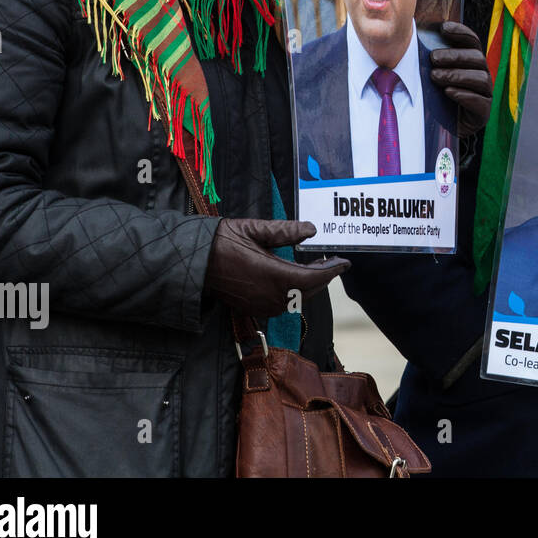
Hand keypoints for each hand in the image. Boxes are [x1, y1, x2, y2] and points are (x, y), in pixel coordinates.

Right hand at [205, 218, 349, 317]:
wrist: (191, 262)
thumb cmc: (220, 241)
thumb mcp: (254, 229)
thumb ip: (285, 231)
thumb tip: (311, 229)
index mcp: (272, 275)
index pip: (313, 277)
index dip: (332, 270)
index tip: (345, 262)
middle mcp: (270, 295)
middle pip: (309, 290)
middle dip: (324, 276)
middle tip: (334, 261)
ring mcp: (261, 305)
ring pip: (297, 299)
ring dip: (311, 285)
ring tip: (319, 267)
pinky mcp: (254, 308)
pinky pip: (283, 303)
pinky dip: (296, 291)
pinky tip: (297, 277)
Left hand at [429, 20, 492, 136]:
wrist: (443, 129)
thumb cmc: (436, 98)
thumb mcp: (432, 75)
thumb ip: (429, 58)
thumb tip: (412, 36)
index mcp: (472, 62)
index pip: (472, 41)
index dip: (460, 32)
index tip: (443, 28)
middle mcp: (482, 75)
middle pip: (477, 58)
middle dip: (454, 56)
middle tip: (432, 58)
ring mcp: (485, 94)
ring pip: (480, 78)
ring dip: (457, 75)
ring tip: (435, 76)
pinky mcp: (483, 112)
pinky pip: (480, 101)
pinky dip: (464, 95)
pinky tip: (448, 92)